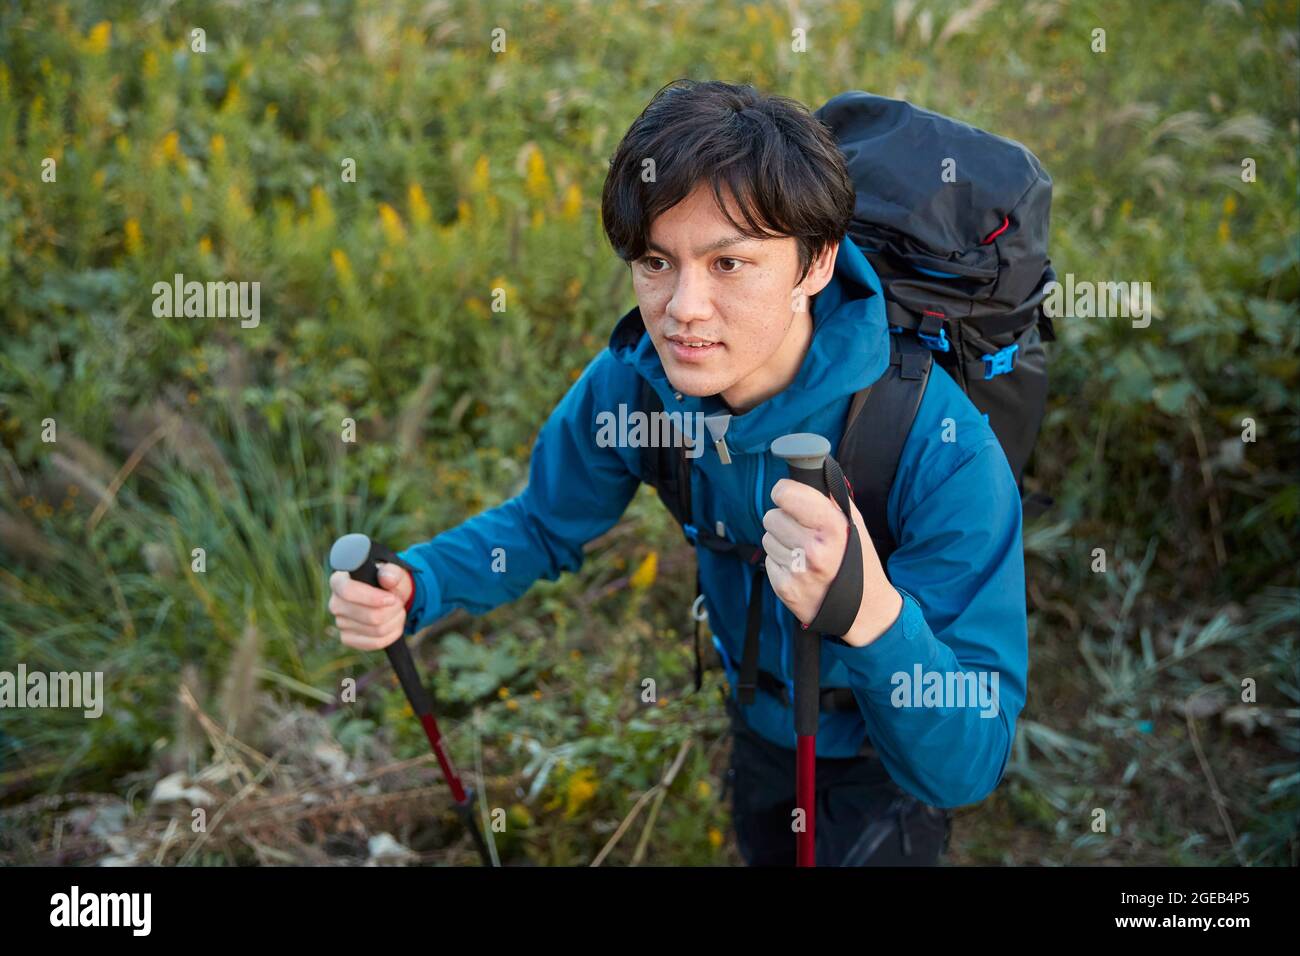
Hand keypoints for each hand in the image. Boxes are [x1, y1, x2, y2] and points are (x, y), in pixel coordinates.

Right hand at [328, 562, 412, 650]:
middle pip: (369, 616)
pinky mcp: (347, 639)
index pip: (348, 591)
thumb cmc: (387, 581)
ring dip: (395, 621)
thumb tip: (387, 578)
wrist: (388, 597)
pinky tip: (394, 624)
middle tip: (398, 602)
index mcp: (339, 581)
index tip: (391, 598)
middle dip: (392, 610)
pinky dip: (392, 635)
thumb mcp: (393, 572)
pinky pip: (375, 643)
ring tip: (397, 610)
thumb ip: (392, 572)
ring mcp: (339, 623)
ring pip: (377, 630)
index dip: (372, 597)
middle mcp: (335, 603)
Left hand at [761, 478, 901, 647]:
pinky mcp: (785, 588)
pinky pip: (768, 560)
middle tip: (801, 531)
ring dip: (781, 542)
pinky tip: (799, 569)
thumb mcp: (855, 524)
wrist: (864, 609)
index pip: (785, 494)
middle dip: (783, 520)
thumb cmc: (858, 559)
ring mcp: (797, 570)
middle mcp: (813, 548)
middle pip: (771, 516)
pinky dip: (780, 562)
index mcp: (832, 526)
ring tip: (802, 552)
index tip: (788, 498)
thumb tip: (811, 468)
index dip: (784, 493)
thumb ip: (832, 497)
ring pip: (766, 538)